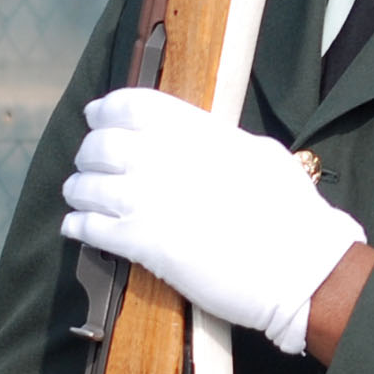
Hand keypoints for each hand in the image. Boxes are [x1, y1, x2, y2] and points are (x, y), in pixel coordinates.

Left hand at [61, 87, 366, 354]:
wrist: (298, 267)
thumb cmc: (294, 213)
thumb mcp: (262, 155)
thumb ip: (222, 143)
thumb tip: (205, 142)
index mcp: (196, 132)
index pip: (132, 106)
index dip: (106, 111)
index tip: (96, 118)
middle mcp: (164, 159)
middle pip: (102, 145)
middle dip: (89, 153)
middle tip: (88, 162)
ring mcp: (149, 200)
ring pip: (89, 186)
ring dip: (78, 189)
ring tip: (78, 194)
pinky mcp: (142, 244)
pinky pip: (91, 229)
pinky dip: (77, 225)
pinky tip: (75, 226)